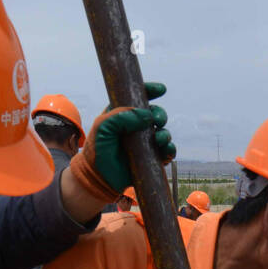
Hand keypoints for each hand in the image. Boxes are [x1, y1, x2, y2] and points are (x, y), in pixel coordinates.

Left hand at [67, 82, 175, 202]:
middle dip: (160, 114)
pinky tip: (166, 150)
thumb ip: (122, 116)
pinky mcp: (151, 159)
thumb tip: (147, 115)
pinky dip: (170, 150)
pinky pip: (166, 152)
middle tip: (157, 120)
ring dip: (165, 134)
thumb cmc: (97, 149)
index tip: (160, 90)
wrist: (98, 178)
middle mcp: (136, 127)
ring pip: (163, 132)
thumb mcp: (103, 127)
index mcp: (124, 114)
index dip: (151, 91)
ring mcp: (144, 143)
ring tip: (159, 139)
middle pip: (155, 114)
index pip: (139, 98)